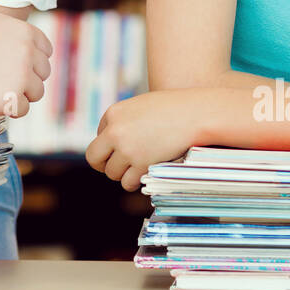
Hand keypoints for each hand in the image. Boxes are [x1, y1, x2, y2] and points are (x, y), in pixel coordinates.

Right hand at [0, 9, 51, 117]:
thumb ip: (9, 25)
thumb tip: (27, 37)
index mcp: (24, 32)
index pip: (46, 50)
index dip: (34, 61)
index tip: (21, 67)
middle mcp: (27, 52)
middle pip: (44, 72)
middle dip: (29, 78)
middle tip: (7, 81)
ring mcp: (21, 75)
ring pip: (37, 92)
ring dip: (21, 94)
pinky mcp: (12, 97)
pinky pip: (23, 108)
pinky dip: (11, 108)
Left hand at [86, 90, 203, 192]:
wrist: (195, 114)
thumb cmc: (174, 109)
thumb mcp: (142, 107)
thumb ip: (126, 122)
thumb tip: (116, 145)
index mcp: (113, 113)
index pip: (99, 136)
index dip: (110, 145)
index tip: (123, 148)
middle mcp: (114, 131)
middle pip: (94, 158)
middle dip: (104, 164)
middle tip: (117, 167)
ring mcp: (126, 149)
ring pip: (112, 173)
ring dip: (123, 174)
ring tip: (138, 168)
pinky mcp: (141, 164)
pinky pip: (128, 182)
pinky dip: (134, 182)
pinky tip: (143, 175)